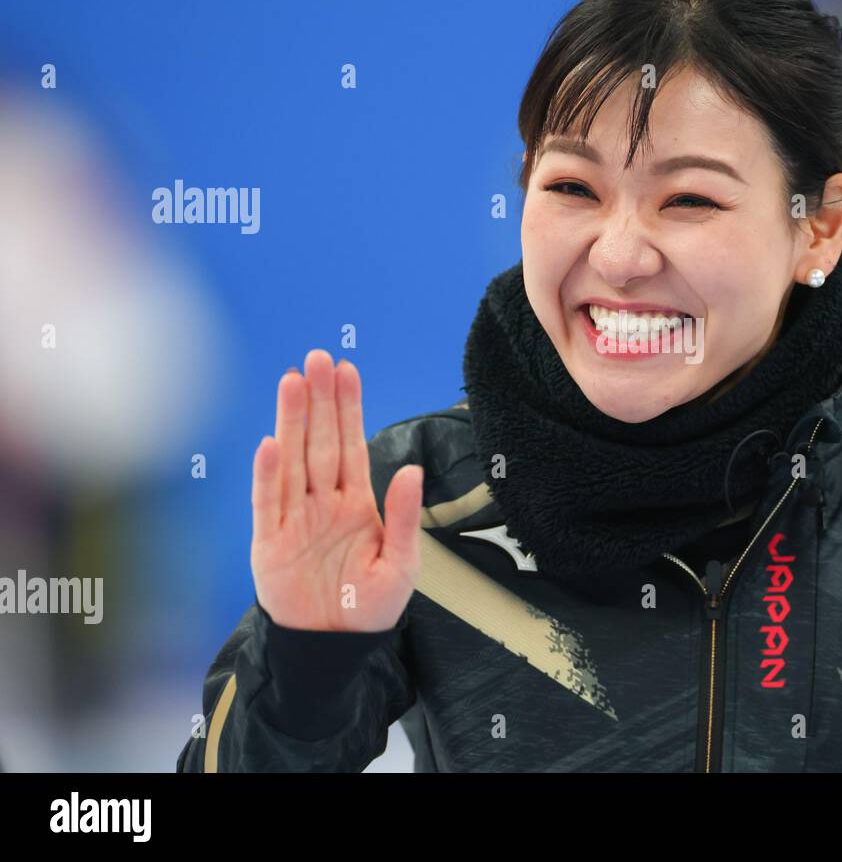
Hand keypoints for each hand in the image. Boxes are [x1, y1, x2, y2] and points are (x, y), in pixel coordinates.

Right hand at [249, 349, 422, 631]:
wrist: (335, 647)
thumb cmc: (369, 606)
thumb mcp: (400, 564)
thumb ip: (403, 517)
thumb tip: (411, 469)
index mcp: (355, 502)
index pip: (350, 444)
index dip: (347, 407)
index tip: (346, 369)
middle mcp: (322, 502)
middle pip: (319, 441)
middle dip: (320, 400)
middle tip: (317, 358)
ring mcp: (293, 519)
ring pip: (292, 460)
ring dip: (292, 421)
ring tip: (293, 381)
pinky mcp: (268, 542)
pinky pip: (266, 502)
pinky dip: (267, 473)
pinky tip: (270, 442)